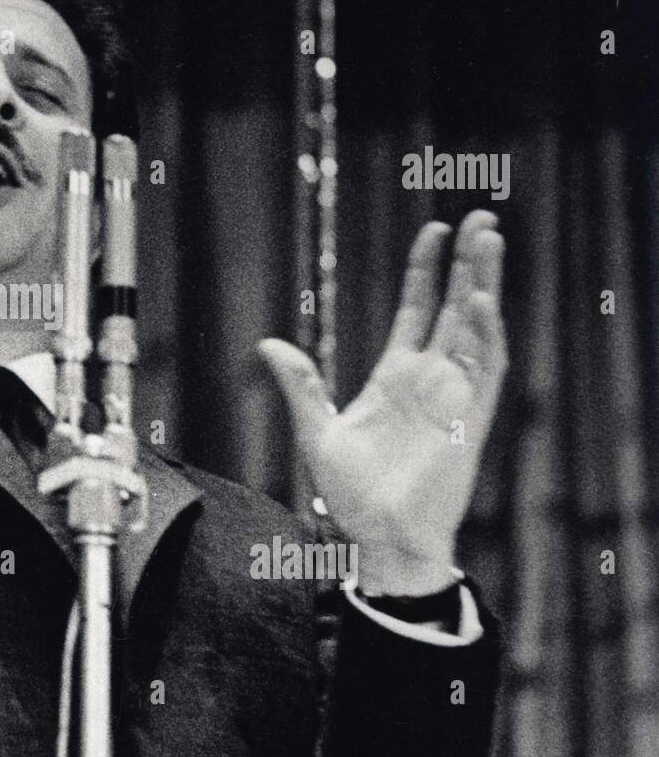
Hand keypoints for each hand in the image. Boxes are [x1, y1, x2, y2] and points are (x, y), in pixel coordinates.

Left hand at [259, 210, 507, 594]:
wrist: (380, 539)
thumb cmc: (352, 495)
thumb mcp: (316, 431)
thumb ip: (300, 385)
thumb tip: (268, 344)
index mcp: (394, 376)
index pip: (417, 309)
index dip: (425, 270)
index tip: (433, 231)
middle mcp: (429, 379)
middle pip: (455, 307)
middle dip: (468, 262)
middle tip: (482, 217)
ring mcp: (453, 397)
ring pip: (476, 328)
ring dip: (484, 283)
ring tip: (489, 238)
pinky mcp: (469, 421)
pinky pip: (483, 370)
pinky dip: (485, 334)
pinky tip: (480, 299)